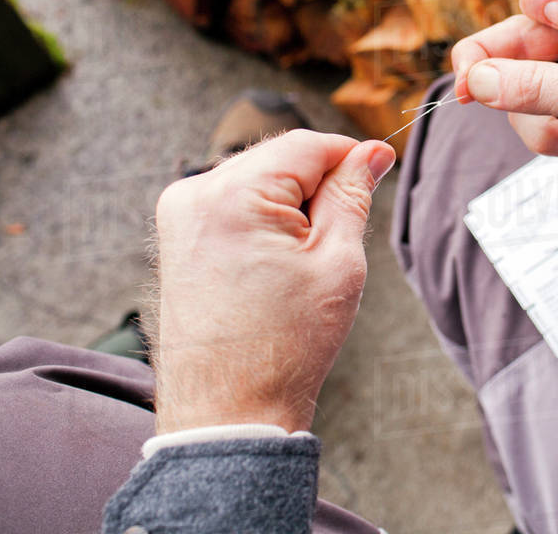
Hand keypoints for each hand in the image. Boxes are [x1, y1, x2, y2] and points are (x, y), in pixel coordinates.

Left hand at [151, 129, 395, 433]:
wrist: (228, 411)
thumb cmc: (282, 348)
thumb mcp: (337, 262)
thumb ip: (353, 195)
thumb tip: (371, 154)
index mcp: (231, 194)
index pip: (305, 145)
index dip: (350, 155)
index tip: (380, 169)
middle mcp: (194, 193)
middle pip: (279, 159)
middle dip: (318, 186)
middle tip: (340, 239)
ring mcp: (178, 215)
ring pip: (258, 181)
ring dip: (290, 206)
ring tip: (302, 264)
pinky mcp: (176, 236)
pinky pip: (234, 205)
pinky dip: (263, 222)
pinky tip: (275, 268)